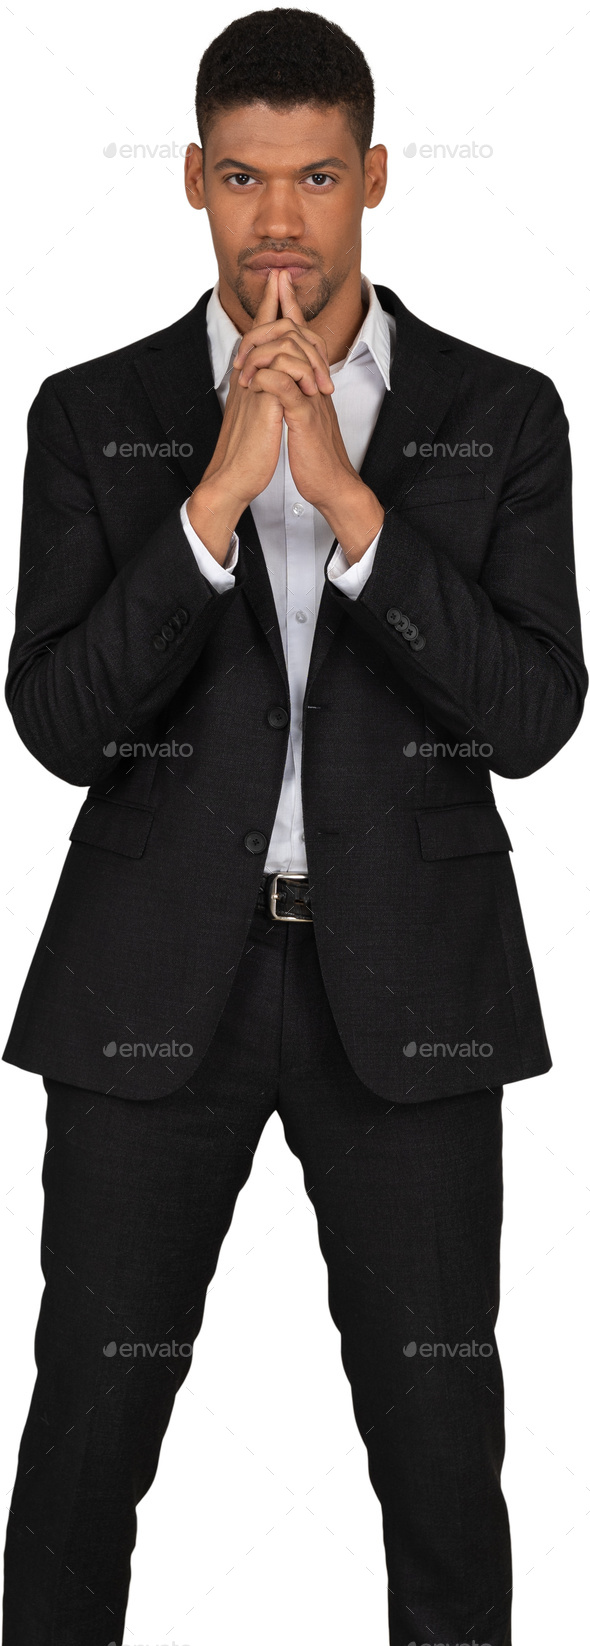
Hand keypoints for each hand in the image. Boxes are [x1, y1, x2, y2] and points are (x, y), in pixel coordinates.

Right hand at [186, 270, 285, 562]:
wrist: (233, 479)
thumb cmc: (249, 453)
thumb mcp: (262, 415)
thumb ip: (269, 393)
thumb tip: (279, 382)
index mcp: (250, 378)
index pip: (259, 333)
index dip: (268, 304)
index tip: (277, 278)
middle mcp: (248, 375)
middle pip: (263, 325)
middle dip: (278, 300)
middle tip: (285, 279)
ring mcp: (254, 386)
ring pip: (276, 342)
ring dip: (303, 343)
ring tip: (318, 362)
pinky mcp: (263, 401)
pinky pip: (282, 369)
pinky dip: (301, 368)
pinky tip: (314, 382)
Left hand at [234, 269, 383, 559]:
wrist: (332, 485)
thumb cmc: (315, 455)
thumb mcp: (302, 416)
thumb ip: (293, 393)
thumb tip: (280, 378)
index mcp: (312, 381)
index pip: (304, 336)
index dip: (292, 306)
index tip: (281, 280)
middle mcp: (315, 383)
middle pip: (299, 334)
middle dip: (279, 312)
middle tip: (258, 309)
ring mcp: (311, 398)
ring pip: (291, 354)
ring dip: (262, 352)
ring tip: (243, 366)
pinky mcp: (304, 418)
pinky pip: (285, 387)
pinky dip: (267, 378)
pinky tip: (252, 381)